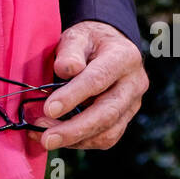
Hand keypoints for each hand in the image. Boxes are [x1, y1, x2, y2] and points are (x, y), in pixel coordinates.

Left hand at [28, 20, 146, 151]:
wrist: (108, 46)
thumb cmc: (89, 42)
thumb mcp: (77, 36)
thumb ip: (70, 51)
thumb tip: (65, 70)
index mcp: (124, 57)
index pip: (98, 80)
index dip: (73, 96)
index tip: (48, 109)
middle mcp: (134, 83)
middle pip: (107, 113)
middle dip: (75, 129)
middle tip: (47, 139)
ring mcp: (133, 104)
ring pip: (108, 132)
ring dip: (75, 140)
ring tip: (45, 138)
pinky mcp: (125, 119)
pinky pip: (106, 138)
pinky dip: (80, 142)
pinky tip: (59, 138)